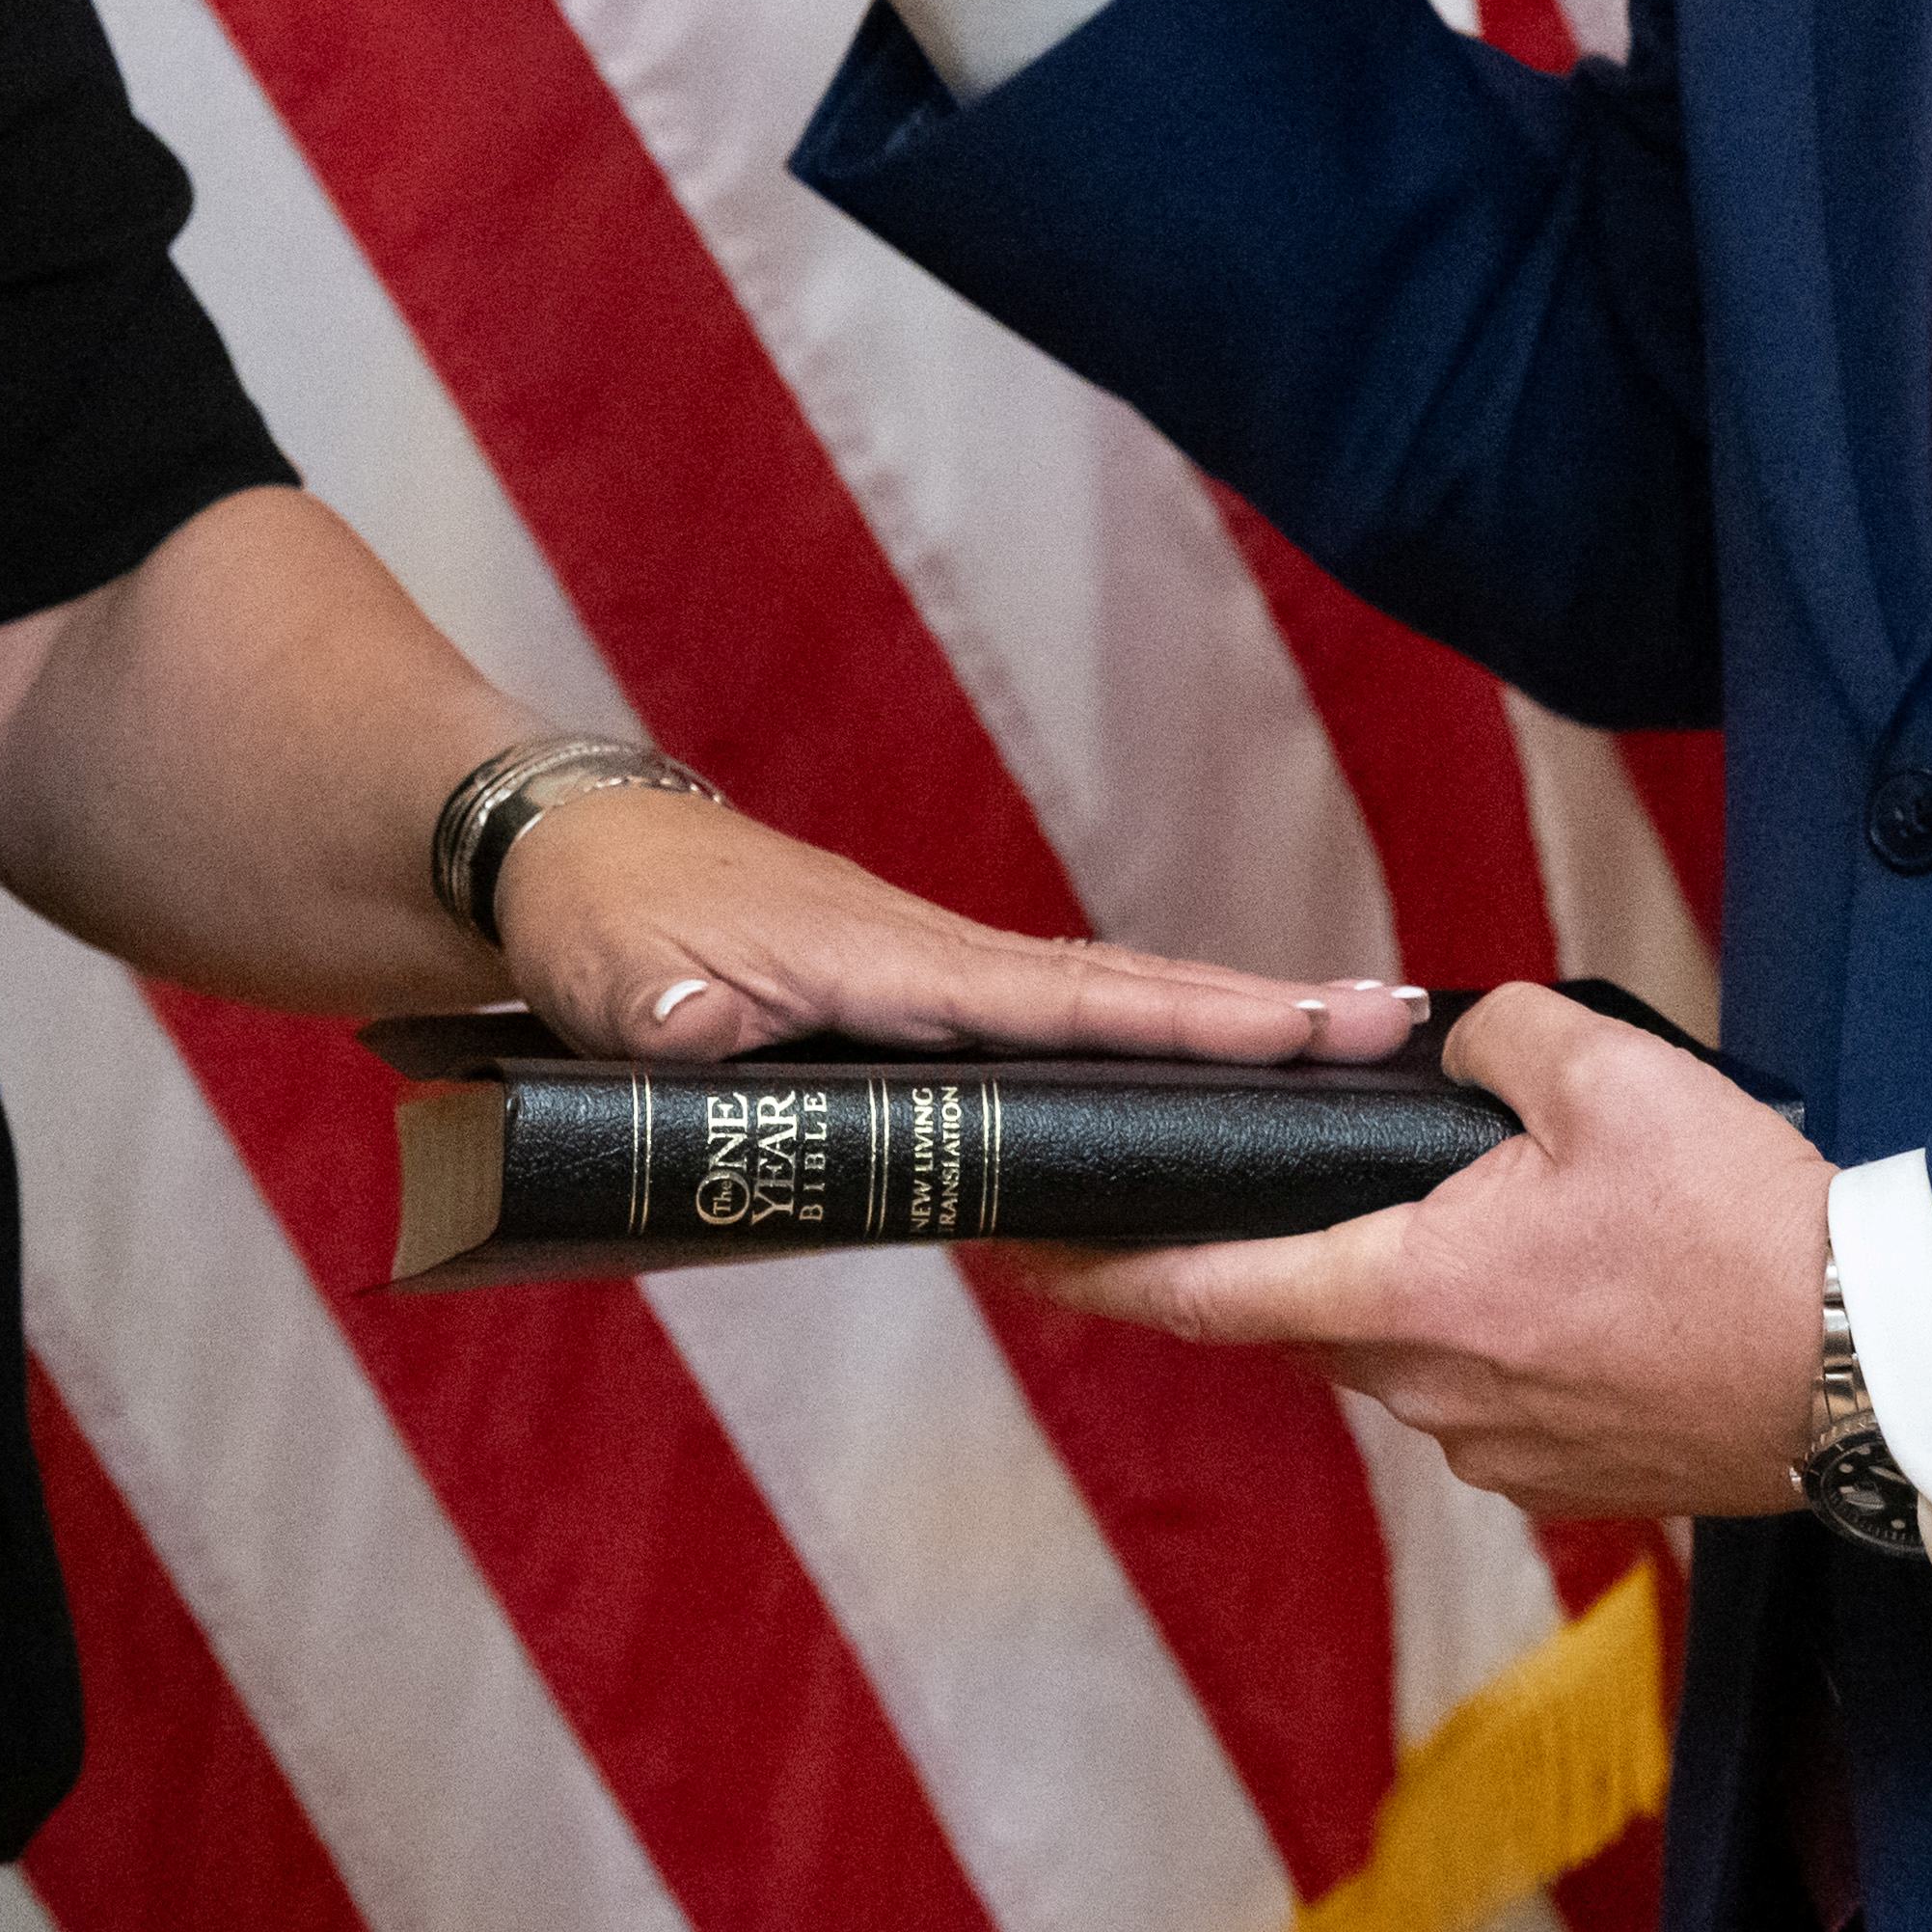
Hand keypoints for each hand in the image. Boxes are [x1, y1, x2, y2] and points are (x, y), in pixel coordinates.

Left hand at [483, 782, 1425, 1067]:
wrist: (545, 850)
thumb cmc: (593, 912)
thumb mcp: (621, 983)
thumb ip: (675, 1030)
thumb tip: (710, 1045)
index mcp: (892, 961)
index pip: (1071, 1001)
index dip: (1194, 1023)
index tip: (1318, 1025)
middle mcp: (929, 962)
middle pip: (1117, 996)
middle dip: (1250, 1018)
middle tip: (1386, 1028)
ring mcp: (918, 979)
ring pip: (1084, 1009)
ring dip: (1200, 1032)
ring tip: (1331, 1053)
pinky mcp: (893, 1001)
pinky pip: (1028, 1028)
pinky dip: (1116, 1039)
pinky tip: (1169, 1081)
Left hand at [1028, 982, 1834, 1519]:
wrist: (1880, 1368)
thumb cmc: (1744, 1229)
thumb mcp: (1607, 1075)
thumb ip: (1492, 1039)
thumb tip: (1455, 1045)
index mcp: (1406, 1295)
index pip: (1205, 1289)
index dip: (1099, 1268)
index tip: (1021, 1252)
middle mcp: (1429, 1394)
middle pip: (1308, 1316)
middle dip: (1295, 1253)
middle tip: (1294, 1189)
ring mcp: (1500, 1451)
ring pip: (1408, 1354)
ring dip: (1422, 1292)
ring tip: (1507, 1224)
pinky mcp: (1571, 1475)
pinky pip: (1493, 1393)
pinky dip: (1506, 1337)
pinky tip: (1580, 1288)